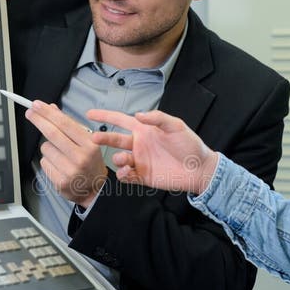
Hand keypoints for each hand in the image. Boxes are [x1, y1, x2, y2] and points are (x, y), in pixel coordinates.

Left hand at [26, 102, 106, 206]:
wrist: (95, 190)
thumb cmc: (90, 162)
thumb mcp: (87, 141)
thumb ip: (69, 125)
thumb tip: (52, 110)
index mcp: (90, 145)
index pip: (65, 124)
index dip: (48, 113)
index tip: (37, 105)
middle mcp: (80, 158)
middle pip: (52, 134)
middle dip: (39, 120)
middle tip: (30, 112)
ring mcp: (69, 171)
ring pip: (45, 148)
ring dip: (47, 146)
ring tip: (60, 153)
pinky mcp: (59, 182)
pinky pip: (44, 162)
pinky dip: (48, 160)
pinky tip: (58, 165)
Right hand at [87, 108, 218, 194]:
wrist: (199, 168)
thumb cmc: (190, 145)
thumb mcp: (176, 126)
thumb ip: (157, 118)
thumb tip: (138, 114)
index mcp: (144, 130)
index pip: (120, 120)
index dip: (105, 116)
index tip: (90, 113)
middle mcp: (139, 145)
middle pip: (115, 139)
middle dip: (103, 138)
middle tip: (95, 138)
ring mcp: (140, 161)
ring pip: (119, 159)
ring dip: (117, 159)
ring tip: (123, 159)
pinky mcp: (143, 176)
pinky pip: (126, 176)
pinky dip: (122, 175)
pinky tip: (127, 172)